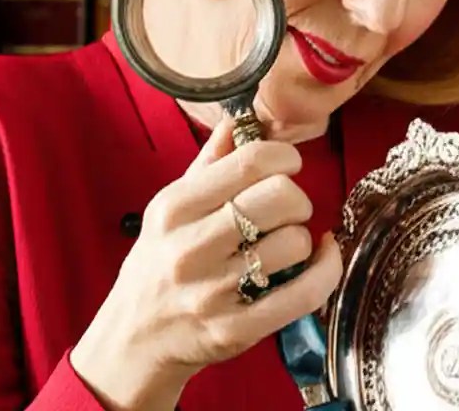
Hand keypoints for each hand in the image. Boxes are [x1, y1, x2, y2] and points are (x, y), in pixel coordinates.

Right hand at [69, 116, 343, 410]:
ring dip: (303, 238)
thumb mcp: (169, 209)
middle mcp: (190, 247)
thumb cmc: (157, 266)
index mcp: (174, 208)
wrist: (132, 341)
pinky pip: (304, 293)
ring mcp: (213, 291)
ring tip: (288, 242)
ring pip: (294, 243)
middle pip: (279, 198)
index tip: (288, 165)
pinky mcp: (236, 329)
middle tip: (289, 208)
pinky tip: (320, 260)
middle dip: (296, 197)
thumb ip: (209, 163)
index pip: (249, 162)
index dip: (284, 156)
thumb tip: (241, 117)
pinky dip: (325, 271)